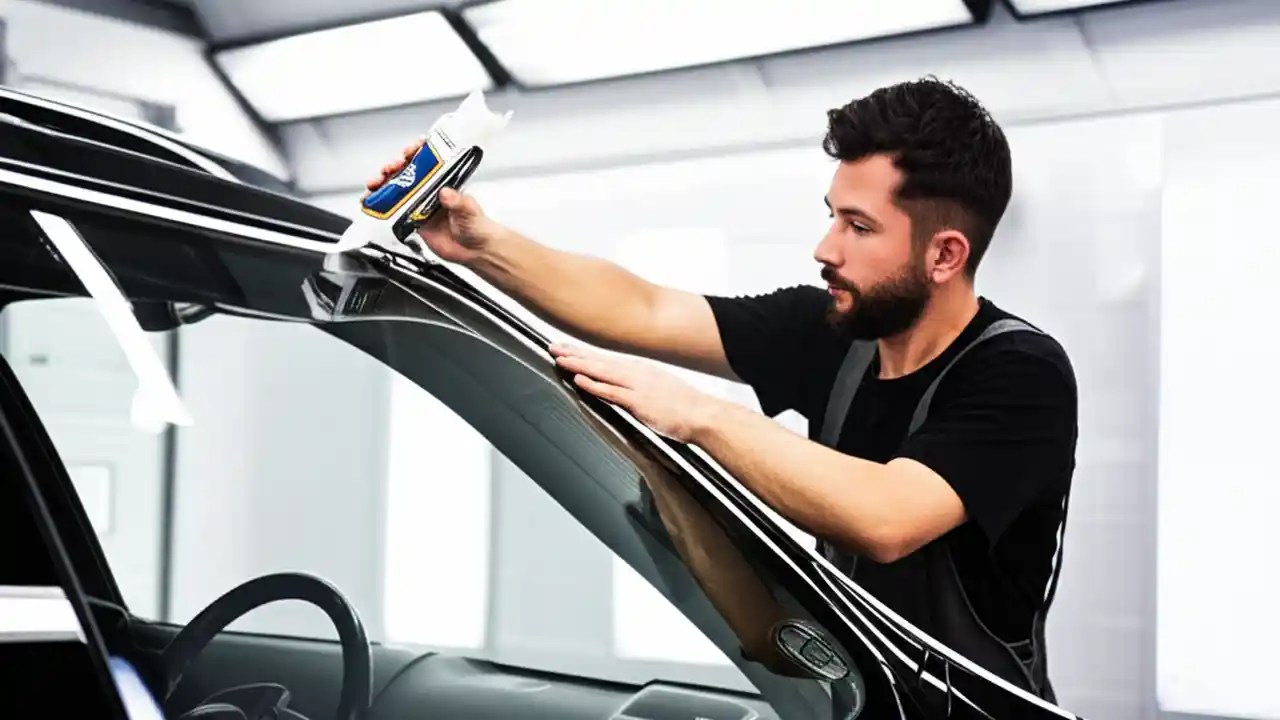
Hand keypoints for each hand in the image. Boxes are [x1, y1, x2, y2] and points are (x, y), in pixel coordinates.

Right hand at [362, 138, 503, 265]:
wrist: (474, 251)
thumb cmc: (477, 226)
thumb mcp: (469, 211)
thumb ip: (458, 202)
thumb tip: (446, 193)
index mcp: (444, 181)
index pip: (428, 160)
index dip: (416, 152)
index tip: (409, 151)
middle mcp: (430, 189)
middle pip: (408, 172)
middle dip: (395, 166)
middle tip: (389, 168)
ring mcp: (420, 203)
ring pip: (397, 188)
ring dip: (383, 182)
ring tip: (374, 183)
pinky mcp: (413, 219)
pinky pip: (394, 209)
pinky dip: (381, 204)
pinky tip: (371, 201)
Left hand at [550, 343, 723, 442]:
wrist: (704, 416)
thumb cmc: (686, 407)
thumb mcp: (660, 389)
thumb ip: (641, 387)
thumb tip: (627, 390)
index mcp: (642, 369)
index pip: (607, 358)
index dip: (585, 352)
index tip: (568, 347)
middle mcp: (637, 372)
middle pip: (599, 359)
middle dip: (574, 352)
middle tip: (552, 346)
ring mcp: (638, 385)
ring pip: (601, 371)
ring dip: (578, 364)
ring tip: (559, 358)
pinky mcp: (639, 401)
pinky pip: (611, 392)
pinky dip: (594, 384)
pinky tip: (579, 379)